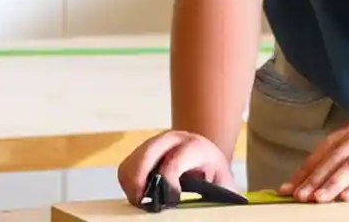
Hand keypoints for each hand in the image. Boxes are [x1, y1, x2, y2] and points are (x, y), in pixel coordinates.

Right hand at [117, 130, 235, 205]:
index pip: (175, 160)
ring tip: (142, 202)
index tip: (170, 200)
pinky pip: (125, 167)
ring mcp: (155, 143)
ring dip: (132, 184)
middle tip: (143, 203)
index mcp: (196, 146)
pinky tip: (138, 195)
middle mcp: (173, 139)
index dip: (168, 180)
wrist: (206, 156)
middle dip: (141, 180)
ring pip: (133, 161)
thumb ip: (218, 194)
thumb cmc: (215, 173)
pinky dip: (127, 184)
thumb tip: (211, 208)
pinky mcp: (141, 151)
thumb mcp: (222, 183)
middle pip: (148, 154)